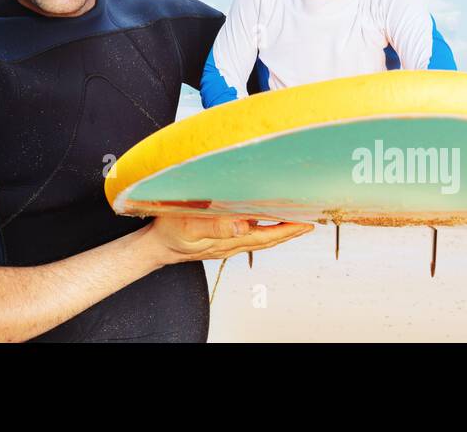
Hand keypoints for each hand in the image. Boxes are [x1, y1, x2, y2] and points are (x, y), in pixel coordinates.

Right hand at [145, 213, 314, 264]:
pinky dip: (264, 227)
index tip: (307, 222)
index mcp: (229, 240)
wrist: (156, 245)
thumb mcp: (189, 227)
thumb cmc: (169, 233)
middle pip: (269, 238)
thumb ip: (215, 226)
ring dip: (280, 229)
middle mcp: (232, 243)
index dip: (288, 230)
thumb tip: (243, 225)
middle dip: (291, 231)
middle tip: (311, 221)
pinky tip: (267, 220)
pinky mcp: (220, 238)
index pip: (267, 236)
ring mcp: (227, 242)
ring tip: (296, 220)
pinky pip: (249, 234)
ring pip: (261, 236)